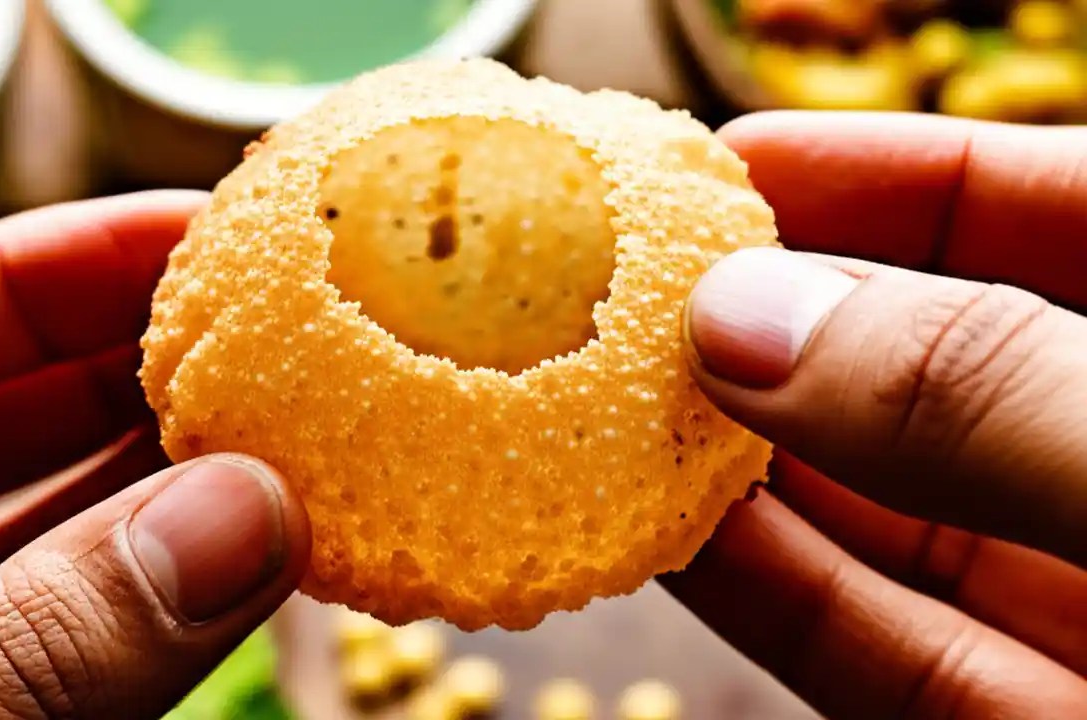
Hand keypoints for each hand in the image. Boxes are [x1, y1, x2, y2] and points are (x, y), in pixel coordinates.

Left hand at [0, 192, 310, 718]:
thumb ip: (33, 642)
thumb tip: (245, 519)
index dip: (42, 262)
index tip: (200, 232)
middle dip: (122, 378)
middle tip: (279, 345)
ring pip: (5, 531)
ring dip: (148, 495)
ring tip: (282, 454)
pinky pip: (22, 634)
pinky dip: (124, 602)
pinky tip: (222, 567)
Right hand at [669, 112, 1086, 717]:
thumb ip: (988, 392)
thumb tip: (749, 319)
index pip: (1049, 213)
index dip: (886, 175)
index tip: (729, 163)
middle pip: (930, 362)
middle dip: (778, 320)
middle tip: (626, 288)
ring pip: (883, 509)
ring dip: (736, 460)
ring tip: (604, 400)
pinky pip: (874, 648)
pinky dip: (762, 590)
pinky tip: (660, 531)